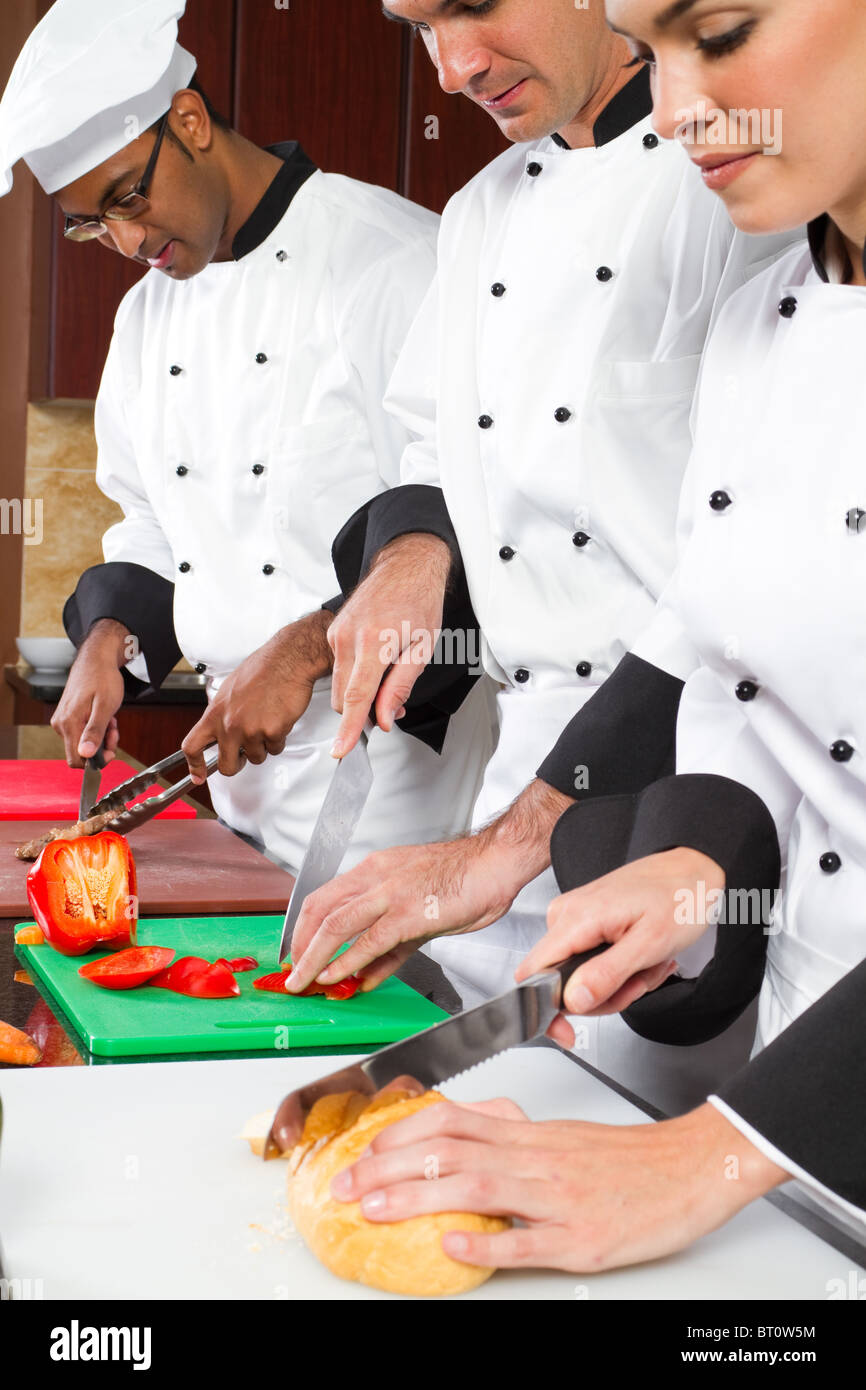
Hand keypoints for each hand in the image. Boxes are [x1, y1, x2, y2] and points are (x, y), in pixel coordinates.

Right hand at [51, 619, 127, 766]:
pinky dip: (95, 728)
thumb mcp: (105, 707)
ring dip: (100, 736)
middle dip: (101, 746)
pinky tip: (102, 715)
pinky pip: (81, 732)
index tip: (111, 749)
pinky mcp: (66, 716)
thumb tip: (85, 754)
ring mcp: (62, 720)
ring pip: (83, 742)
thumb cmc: (103, 679)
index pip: (76, 760)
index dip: (96, 761)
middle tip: (114, 729)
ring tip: (110, 719)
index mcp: (69, 723)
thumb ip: (95, 731)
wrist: (96, 659)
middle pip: (81, 752)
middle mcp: (60, 724)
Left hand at [182, 610, 333, 781]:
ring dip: (263, 746)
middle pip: (226, 765)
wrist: (287, 660)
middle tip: (244, 756)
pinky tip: (279, 718)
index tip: (198, 775)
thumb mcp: (230, 690)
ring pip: (256, 757)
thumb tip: (221, 729)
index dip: (194, 765)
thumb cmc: (262, 669)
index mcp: (215, 712)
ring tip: (268, 721)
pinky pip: (275, 748)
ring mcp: (250, 730)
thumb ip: (223, 713)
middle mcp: (229, 724)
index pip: (192, 746)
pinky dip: (280, 738)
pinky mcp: (271, 732)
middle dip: (237, 764)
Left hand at [286, 778, 571, 990]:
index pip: (324, 897)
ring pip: (336, 925)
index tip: (296, 952)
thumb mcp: (419, 912)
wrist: (496, 863)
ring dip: (314, 958)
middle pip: (319, 909)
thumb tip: (368, 973)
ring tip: (303, 982)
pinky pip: (369, 940)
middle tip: (292, 972)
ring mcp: (390, 893)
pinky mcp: (408, 912)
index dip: (303, 928)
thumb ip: (391, 946)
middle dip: (300, 945)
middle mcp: (375, 876)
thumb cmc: (464, 880)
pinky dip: (348, 961)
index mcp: (375, 870)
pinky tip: (338, 977)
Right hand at [328, 533, 450, 757]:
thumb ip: (400, 687)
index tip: (340, 750)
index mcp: (374, 642)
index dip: (348, 728)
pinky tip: (376, 664)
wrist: (405, 567)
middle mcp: (348, 637)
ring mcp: (336, 633)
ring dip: (359, 695)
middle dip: (363, 712)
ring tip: (388, 681)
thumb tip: (385, 718)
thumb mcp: (422, 649)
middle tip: (393, 707)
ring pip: (339, 686)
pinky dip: (354, 677)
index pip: (356, 697)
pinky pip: (338, 669)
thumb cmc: (419, 602)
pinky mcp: (333, 632)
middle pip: (343, 698)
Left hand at [329, 1096, 788, 1272]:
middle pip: (450, 1153)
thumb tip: (460, 1151)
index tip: (362, 1151)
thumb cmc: (629, 1158)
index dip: (400, 1134)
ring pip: (478, 1188)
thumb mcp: (562, 1139)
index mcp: (530, 1134)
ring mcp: (558, 1198)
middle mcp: (537, 1159)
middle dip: (389, 1168)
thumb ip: (512, 1143)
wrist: (692, 1167)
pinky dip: (489, 1242)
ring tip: (374, 1208)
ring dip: (418, 1198)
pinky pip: (529, 1240)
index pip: (452, 1121)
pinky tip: (454, 1246)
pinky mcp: (583, 1239)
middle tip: (345, 1186)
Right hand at [516, 848, 724, 1046]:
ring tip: (646, 963)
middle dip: (604, 995)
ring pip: (579, 978)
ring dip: (617, 983)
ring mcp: (575, 918)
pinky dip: (618, 970)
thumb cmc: (679, 897)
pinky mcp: (585, 922)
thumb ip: (607, 974)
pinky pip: (590, 962)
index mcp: (575, 918)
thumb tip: (573, 1001)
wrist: (693, 870)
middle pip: (561, 983)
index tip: (568, 1032)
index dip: (547, 1009)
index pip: (532, 974)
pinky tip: (640, 957)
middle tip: (638, 981)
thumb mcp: (649, 944)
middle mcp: (566, 915)